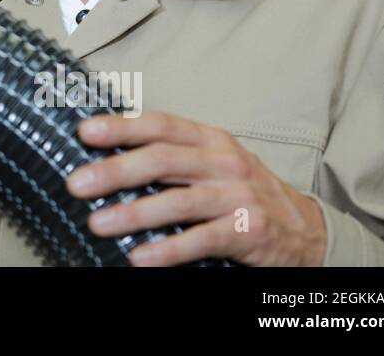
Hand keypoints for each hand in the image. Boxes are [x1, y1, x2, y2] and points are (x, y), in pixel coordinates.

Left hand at [65, 111, 327, 265]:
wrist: (306, 229)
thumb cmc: (243, 191)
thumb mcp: (213, 162)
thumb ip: (172, 155)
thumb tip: (109, 157)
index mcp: (210, 139)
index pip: (160, 125)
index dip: (121, 127)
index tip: (84, 132)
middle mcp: (224, 162)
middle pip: (161, 161)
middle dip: (114, 171)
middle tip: (77, 183)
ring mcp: (238, 195)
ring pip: (178, 202)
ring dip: (133, 214)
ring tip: (97, 223)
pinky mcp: (248, 231)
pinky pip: (202, 240)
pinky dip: (169, 249)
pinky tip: (140, 257)